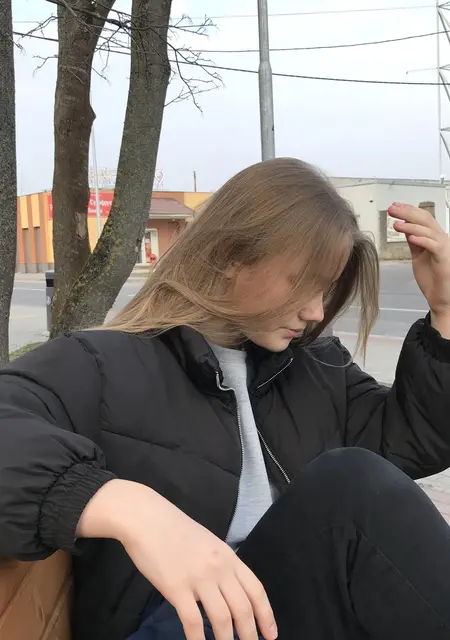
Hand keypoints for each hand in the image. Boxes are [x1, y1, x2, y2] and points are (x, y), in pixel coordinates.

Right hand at [78, 480, 276, 639]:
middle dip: (250, 634)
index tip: (271, 634)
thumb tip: (228, 590)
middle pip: (243, 608)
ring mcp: (198, 578)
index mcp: (228, 556)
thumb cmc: (175, 529)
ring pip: (222, 618)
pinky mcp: (176, 588)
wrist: (147, 519)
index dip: (266, 615)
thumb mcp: (208, 542)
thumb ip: (220, 565)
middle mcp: (219, 568)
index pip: (256, 590)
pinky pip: (193, 622)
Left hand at [388, 203, 449, 322]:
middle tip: (392, 209)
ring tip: (396, 224)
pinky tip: (410, 238)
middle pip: (425, 220)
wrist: (440, 297)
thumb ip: (414, 242)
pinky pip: (434, 246)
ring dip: (411, 226)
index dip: (408, 211)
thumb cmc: (432, 278)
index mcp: (434, 238)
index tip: (394, 207)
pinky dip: (422, 240)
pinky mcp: (444, 258)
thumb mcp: (418, 255)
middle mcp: (441, 239)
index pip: (422, 218)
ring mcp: (444, 248)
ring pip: (429, 231)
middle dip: (407, 213)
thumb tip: (404, 227)